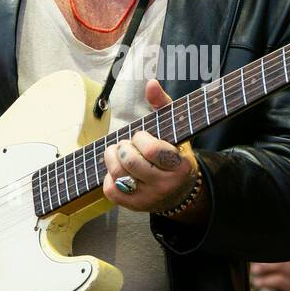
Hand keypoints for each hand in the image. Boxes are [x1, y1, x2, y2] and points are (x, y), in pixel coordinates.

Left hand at [102, 78, 201, 216]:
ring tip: (120, 153)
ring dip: (113, 157)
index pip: (151, 149)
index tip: (142, 137)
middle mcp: (164, 186)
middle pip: (130, 161)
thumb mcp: (175, 129)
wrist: (180, 191)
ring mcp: (148, 198)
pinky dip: (109, 176)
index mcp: (179, 166)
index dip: (141, 138)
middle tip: (129, 144)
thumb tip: (151, 83)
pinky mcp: (133, 206)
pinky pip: (110, 189)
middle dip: (125, 146)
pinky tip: (119, 170)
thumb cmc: (175, 154)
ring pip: (118, 174)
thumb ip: (163, 105)